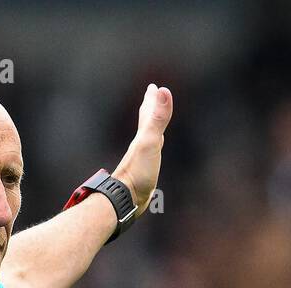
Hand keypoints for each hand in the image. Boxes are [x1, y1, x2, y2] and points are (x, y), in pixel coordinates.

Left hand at [112, 83, 172, 219]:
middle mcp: (141, 144)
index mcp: (143, 136)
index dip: (152, 99)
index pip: (148, 112)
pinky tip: (152, 154)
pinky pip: (150, 155)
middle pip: (145, 121)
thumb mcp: (150, 140)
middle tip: (151, 95)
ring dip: (150, 127)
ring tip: (152, 123)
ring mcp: (142, 158)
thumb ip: (158, 117)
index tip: (154, 87)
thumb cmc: (138, 171)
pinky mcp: (144, 172)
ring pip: (147, 137)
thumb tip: (164, 90)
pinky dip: (152, 149)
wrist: (127, 198)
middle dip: (149, 108)